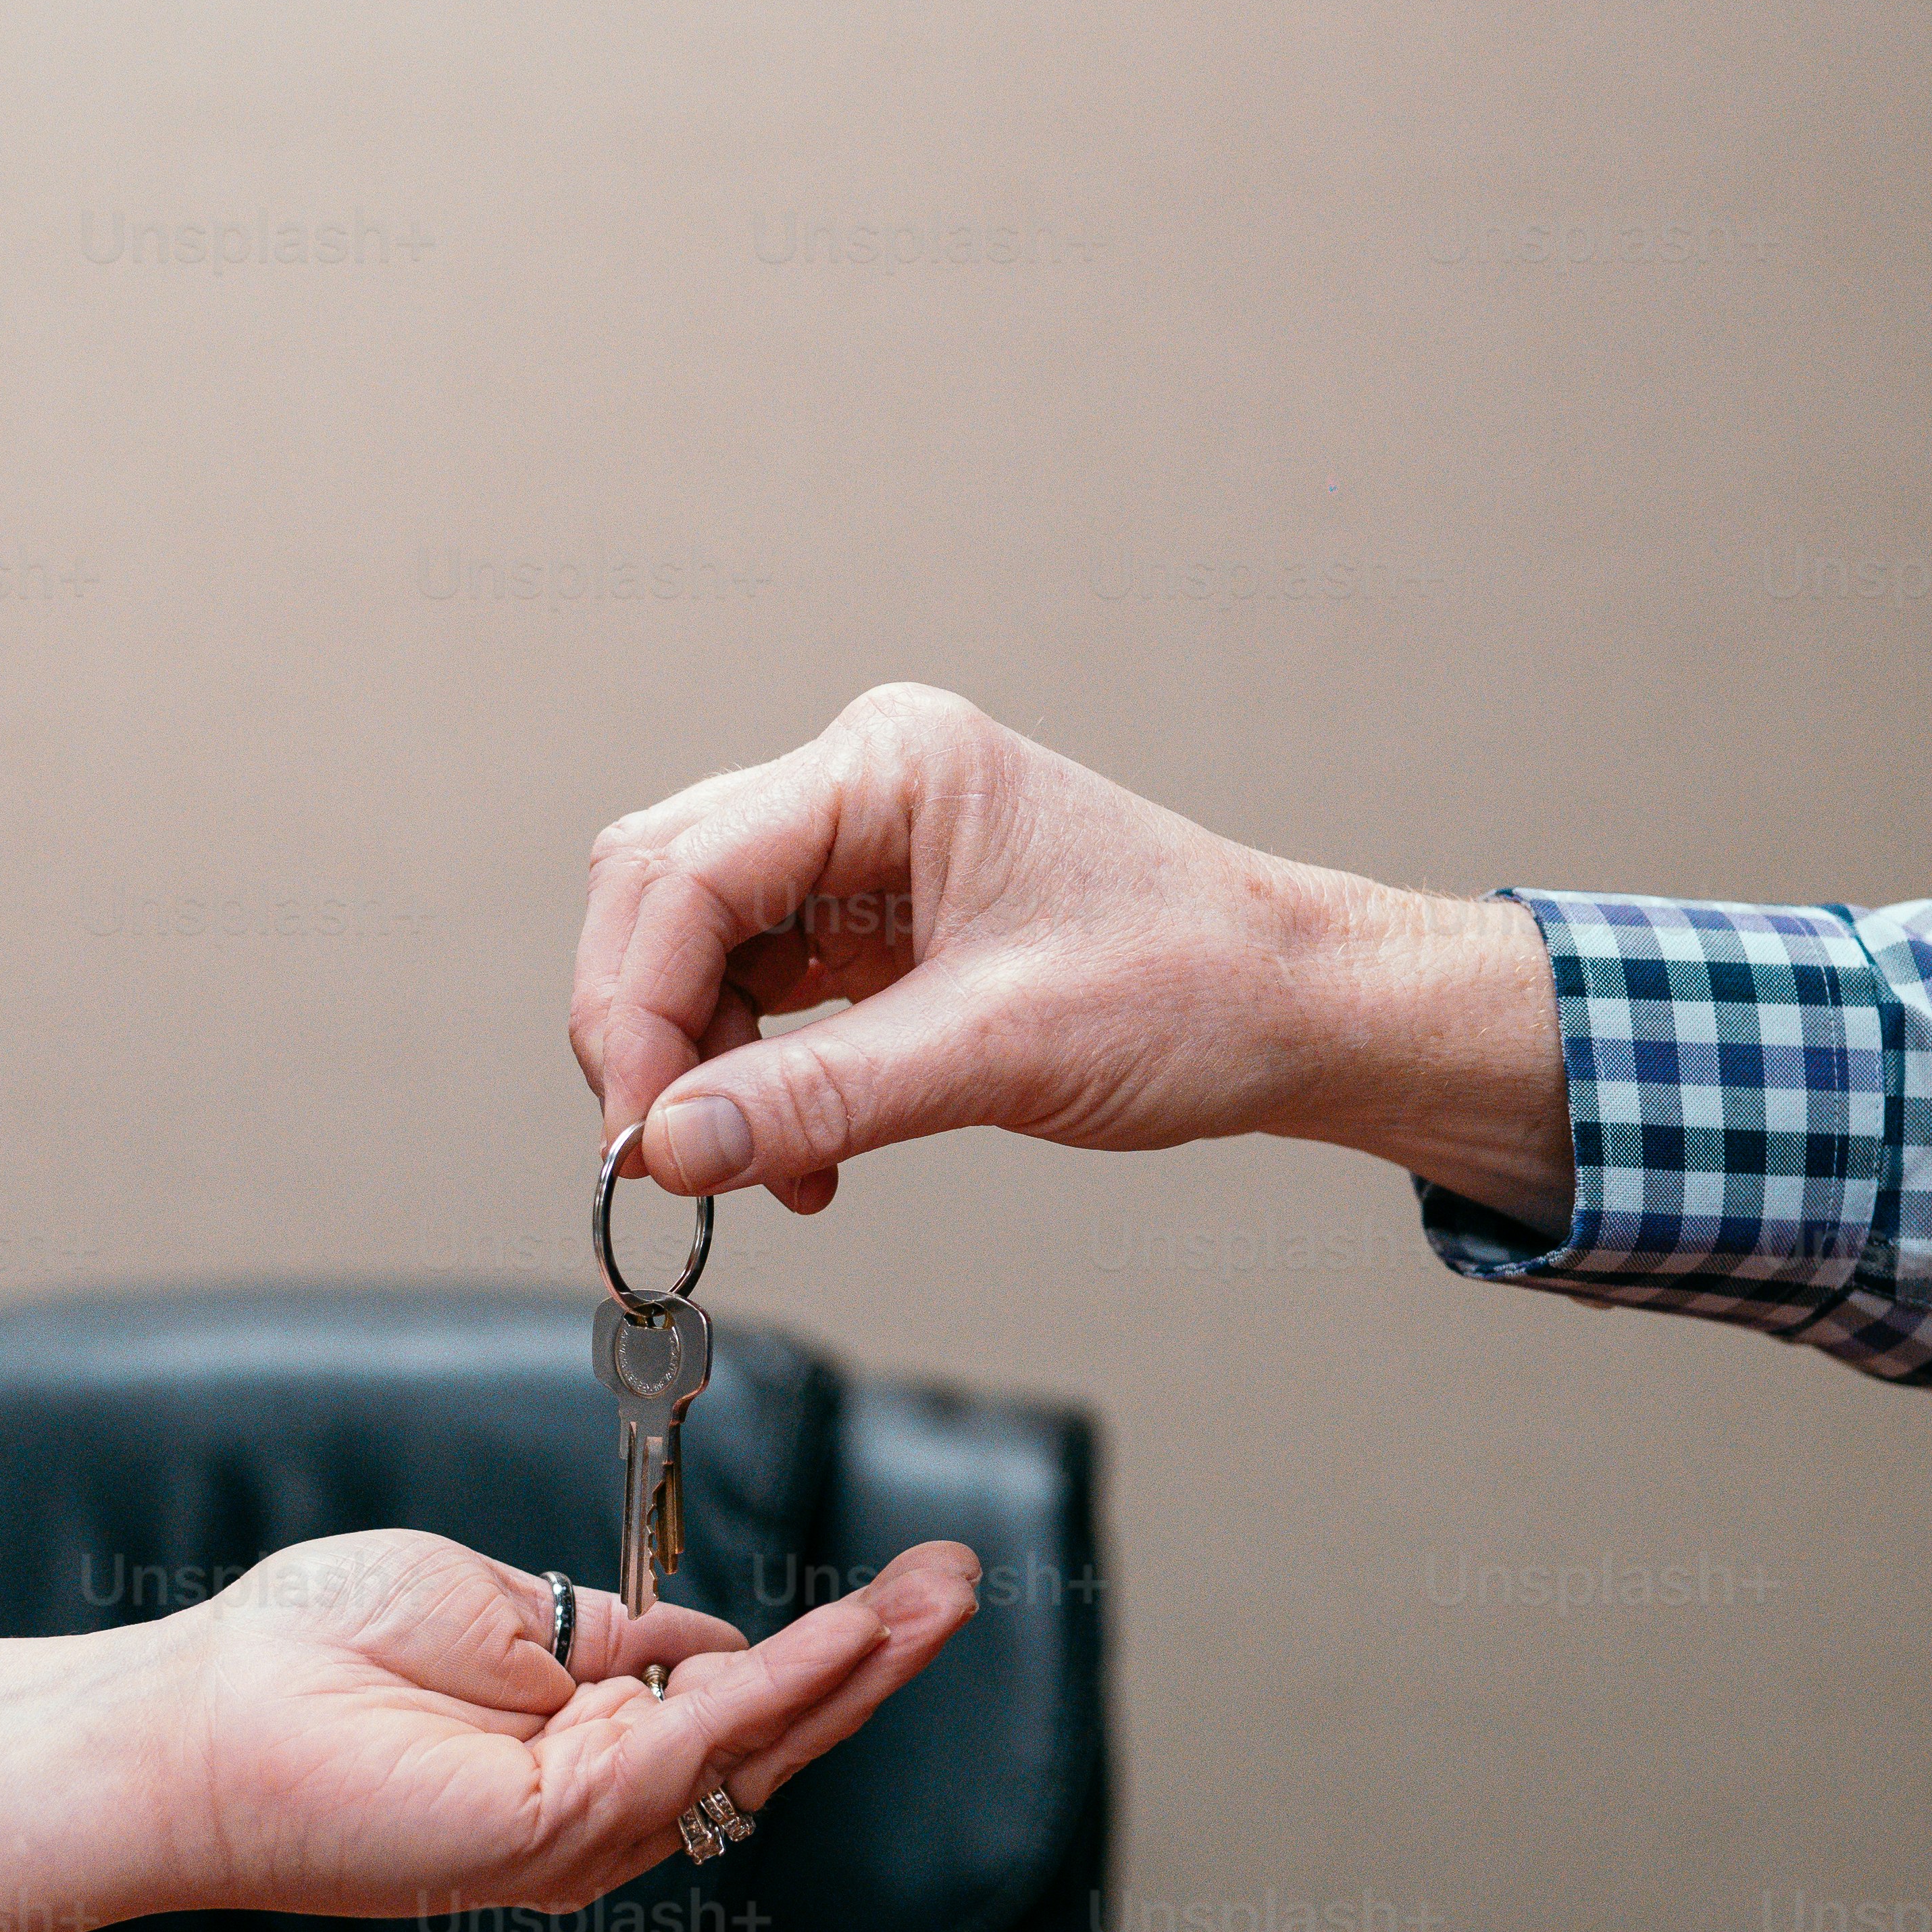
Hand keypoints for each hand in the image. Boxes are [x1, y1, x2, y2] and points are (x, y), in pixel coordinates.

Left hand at [0, 1531, 978, 1931]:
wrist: (202, 1713)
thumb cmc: (309, 1655)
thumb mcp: (493, 1604)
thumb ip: (609, 1636)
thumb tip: (706, 1639)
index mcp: (578, 1749)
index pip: (733, 1703)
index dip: (825, 1647)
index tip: (909, 1580)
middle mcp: (594, 1807)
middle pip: (770, 1737)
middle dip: (873, 1660)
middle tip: (963, 1583)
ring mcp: (578, 1830)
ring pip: (750, 1748)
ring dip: (852, 1667)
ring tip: (934, 1595)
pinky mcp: (551, 1829)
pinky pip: (689, 1750)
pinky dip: (773, 1689)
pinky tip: (844, 1634)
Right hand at [572, 678, 1571, 1225]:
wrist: (1292, 1011)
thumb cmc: (1192, 987)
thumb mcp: (998, 1050)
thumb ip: (817, 1096)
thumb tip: (670, 1148)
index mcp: (889, 766)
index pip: (686, 872)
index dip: (638, 1010)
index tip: (643, 1135)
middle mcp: (860, 788)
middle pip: (662, 892)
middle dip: (648, 1032)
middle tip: (665, 1154)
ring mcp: (862, 852)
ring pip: (697, 946)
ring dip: (702, 1067)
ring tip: (760, 1165)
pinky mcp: (872, 922)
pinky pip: (758, 990)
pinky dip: (754, 1078)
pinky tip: (799, 1151)